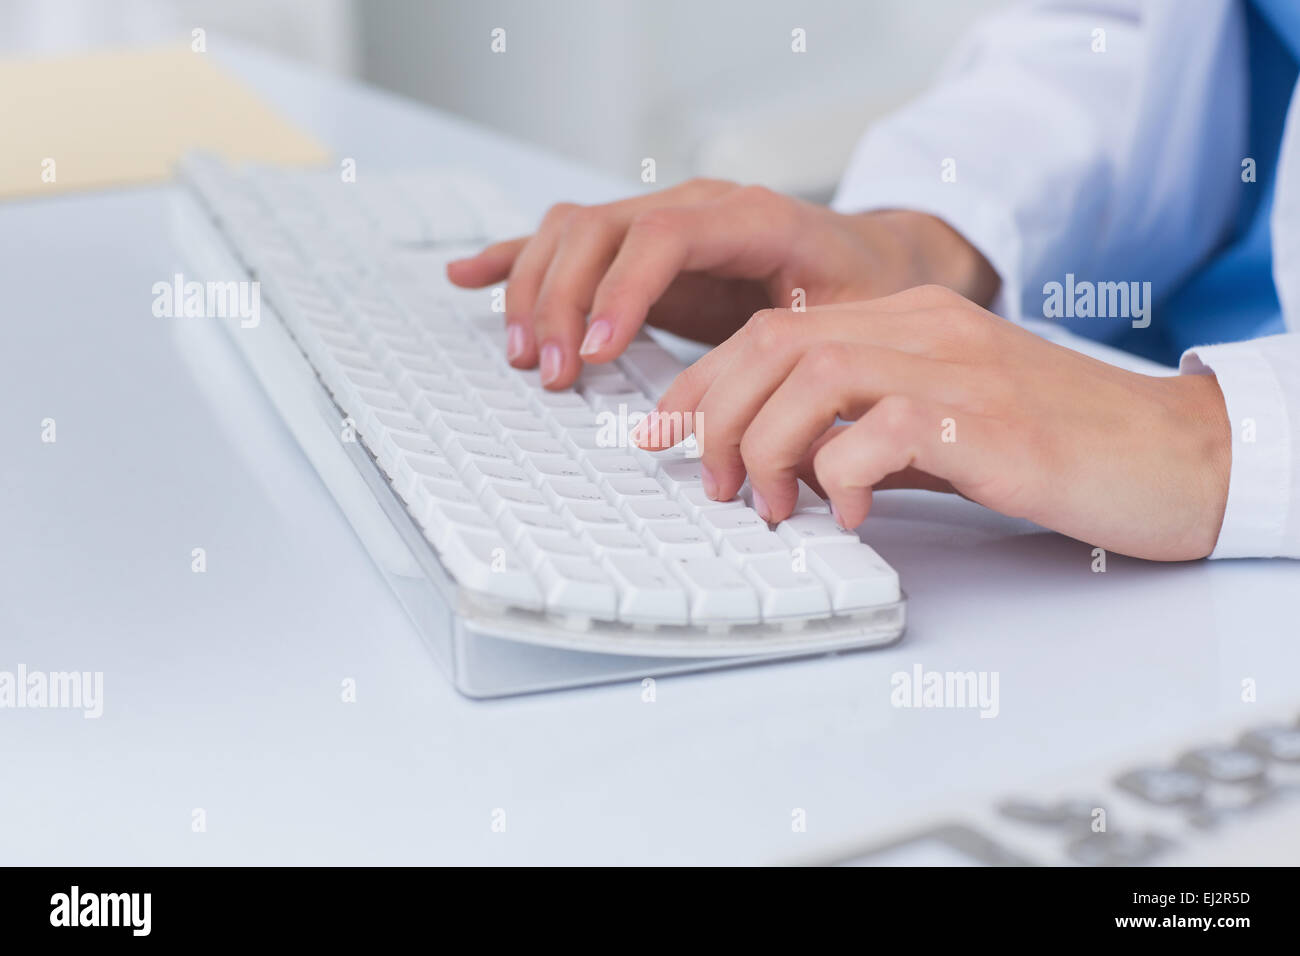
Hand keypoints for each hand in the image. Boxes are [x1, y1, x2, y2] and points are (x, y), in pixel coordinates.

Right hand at [446, 179, 996, 388]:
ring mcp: (661, 220)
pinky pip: (564, 242)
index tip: (597, 353)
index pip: (664, 233)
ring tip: (522, 354)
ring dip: (535, 289)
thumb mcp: (856, 322)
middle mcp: (697, 206)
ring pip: (572, 230)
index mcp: (752, 218)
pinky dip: (513, 258)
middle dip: (563, 300)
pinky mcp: (637, 247)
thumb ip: (813, 362)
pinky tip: (468, 274)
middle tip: (553, 372)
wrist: (872, 258)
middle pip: (600, 228)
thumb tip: (783, 441)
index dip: (621, 291)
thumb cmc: (863, 291)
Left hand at [637, 285, 1230, 560]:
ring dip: (768, 446)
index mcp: (910, 321)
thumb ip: (864, 432)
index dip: (704, 383)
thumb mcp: (940, 431)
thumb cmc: (1057, 449)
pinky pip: (883, 430)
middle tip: (711, 485)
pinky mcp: (991, 420)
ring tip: (773, 507)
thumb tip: (783, 468)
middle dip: (716, 416)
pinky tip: (847, 516)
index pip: (774, 330)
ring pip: (814, 372)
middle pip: (776, 342)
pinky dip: (842, 476)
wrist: (1172, 458)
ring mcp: (959, 367)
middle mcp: (928, 328)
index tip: (662, 435)